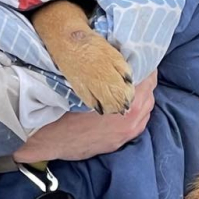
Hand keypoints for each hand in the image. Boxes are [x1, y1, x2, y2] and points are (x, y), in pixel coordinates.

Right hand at [13, 71, 156, 162]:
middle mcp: (131, 119)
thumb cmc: (63, 109)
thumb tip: (119, 62)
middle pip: (149, 94)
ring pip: (146, 109)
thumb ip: (106, 77)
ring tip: (131, 85)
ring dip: (142, 96)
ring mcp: (126, 133)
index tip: (139, 57)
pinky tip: (127, 104)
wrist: (48, 140)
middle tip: (136, 68)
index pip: (147, 80)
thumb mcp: (83, 86)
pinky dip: (137, 111)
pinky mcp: (119, 142)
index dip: (145, 66)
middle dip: (145, 81)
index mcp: (126, 105)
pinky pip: (139, 123)